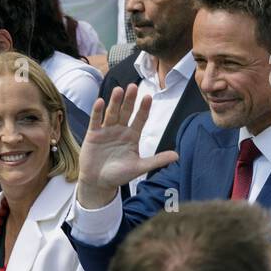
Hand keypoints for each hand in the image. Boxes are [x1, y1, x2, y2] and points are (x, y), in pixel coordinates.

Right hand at [76, 86, 179, 208]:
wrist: (98, 182)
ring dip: (115, 102)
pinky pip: (96, 121)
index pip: (140, 119)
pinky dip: (97, 111)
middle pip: (126, 112)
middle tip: (133, 87)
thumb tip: (177, 156)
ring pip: (112, 113)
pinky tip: (100, 101)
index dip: (144, 109)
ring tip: (119, 90)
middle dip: (130, 100)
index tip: (149, 97)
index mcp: (132, 136)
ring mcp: (106, 131)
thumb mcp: (139, 167)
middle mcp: (120, 130)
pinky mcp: (93, 134)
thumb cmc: (119, 175)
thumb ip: (157, 160)